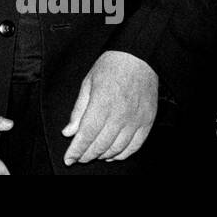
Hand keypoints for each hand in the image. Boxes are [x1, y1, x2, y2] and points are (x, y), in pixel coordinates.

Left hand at [62, 50, 157, 164]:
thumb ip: (78, 110)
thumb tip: (68, 132)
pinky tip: (113, 155)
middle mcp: (120, 115)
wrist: (138, 56)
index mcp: (102, 103)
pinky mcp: (147, 121)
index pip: (86, 135)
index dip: (76, 150)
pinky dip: (123, 154)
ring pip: (117, 148)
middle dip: (87, 155)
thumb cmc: (110, 67)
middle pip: (101, 145)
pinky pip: (135, 146)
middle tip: (79, 158)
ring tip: (93, 155)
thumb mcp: (87, 83)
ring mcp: (135, 120)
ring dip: (103, 155)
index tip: (69, 159)